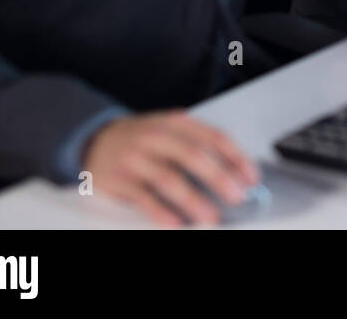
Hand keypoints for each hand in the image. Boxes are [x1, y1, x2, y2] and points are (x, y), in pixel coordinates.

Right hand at [81, 111, 258, 226]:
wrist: (95, 139)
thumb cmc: (144, 139)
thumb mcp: (172, 131)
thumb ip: (199, 146)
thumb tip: (235, 175)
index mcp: (176, 122)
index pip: (213, 136)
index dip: (236, 158)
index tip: (251, 177)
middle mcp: (155, 136)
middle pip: (193, 156)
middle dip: (218, 178)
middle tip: (236, 197)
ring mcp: (134, 157)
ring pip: (168, 178)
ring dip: (193, 200)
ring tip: (210, 217)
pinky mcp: (116, 179)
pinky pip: (142, 198)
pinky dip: (161, 212)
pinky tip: (175, 224)